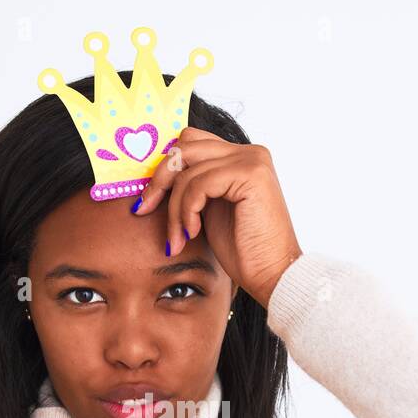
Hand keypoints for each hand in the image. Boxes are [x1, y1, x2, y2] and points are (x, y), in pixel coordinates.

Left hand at [131, 127, 303, 307]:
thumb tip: (156, 178)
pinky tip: (193, 232)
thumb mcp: (208, 211)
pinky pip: (199, 184)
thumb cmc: (243, 251)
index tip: (146, 201)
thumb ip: (193, 188)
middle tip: (145, 211)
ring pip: (187, 169)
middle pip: (184, 147)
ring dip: (173, 207)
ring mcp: (251, 160)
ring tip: (178, 236)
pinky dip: (187, 210)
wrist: (272, 274)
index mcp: (239, 157)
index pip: (189, 142)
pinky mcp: (250, 174)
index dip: (163, 169)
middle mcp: (248, 151)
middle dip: (159, 181)